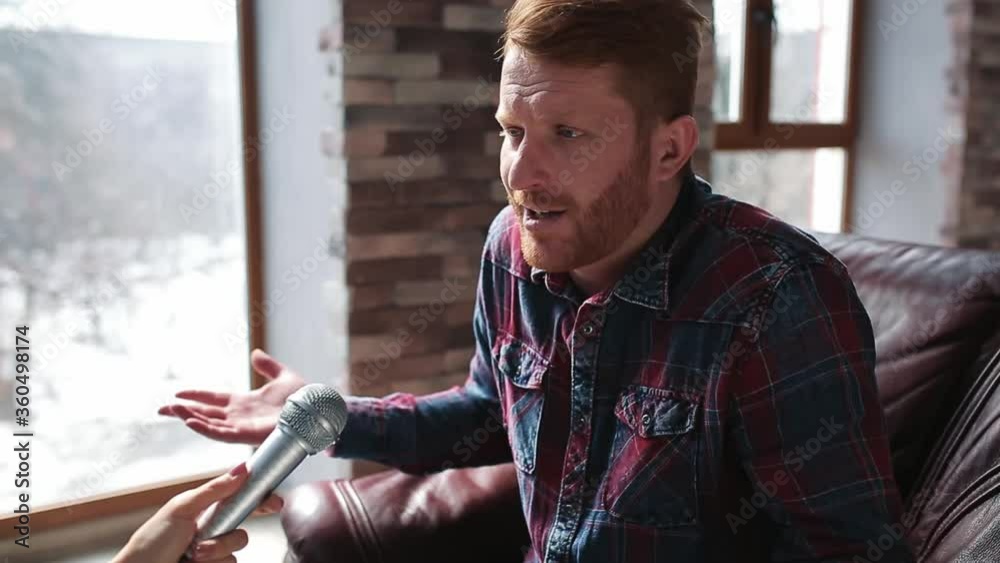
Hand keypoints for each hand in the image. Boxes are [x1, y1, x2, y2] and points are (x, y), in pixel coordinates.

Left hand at [111, 463, 282, 562]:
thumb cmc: (151, 541)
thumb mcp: (182, 508)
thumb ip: (214, 489)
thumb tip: (241, 469)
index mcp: (207, 509)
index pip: (240, 499)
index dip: (260, 498)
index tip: (275, 501)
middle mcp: (213, 530)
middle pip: (244, 526)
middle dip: (228, 533)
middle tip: (209, 535)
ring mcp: (214, 551)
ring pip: (237, 547)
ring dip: (215, 550)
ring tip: (191, 554)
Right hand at [158, 349, 306, 444]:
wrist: (318, 409)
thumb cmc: (304, 398)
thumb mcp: (283, 376)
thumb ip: (267, 366)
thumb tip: (255, 353)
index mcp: (244, 403)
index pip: (213, 399)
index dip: (196, 396)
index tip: (176, 393)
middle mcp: (239, 417)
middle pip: (205, 413)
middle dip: (182, 412)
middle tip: (160, 409)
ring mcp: (242, 427)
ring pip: (209, 424)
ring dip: (190, 419)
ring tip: (172, 412)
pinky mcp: (249, 435)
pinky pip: (222, 433)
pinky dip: (206, 428)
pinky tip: (191, 422)